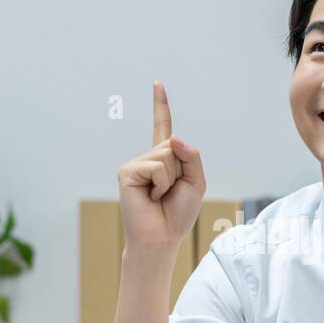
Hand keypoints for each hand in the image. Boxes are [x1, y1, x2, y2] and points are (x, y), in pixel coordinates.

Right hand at [116, 81, 206, 252]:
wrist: (161, 238)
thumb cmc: (177, 214)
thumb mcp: (196, 183)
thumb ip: (192, 157)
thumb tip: (174, 138)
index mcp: (163, 159)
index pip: (162, 127)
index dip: (160, 105)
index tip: (157, 84)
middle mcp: (147, 158)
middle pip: (176, 145)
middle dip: (182, 170)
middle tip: (169, 193)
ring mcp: (136, 164)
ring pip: (167, 155)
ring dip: (171, 180)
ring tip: (159, 197)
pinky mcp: (127, 171)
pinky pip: (157, 167)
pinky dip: (161, 184)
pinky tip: (151, 198)